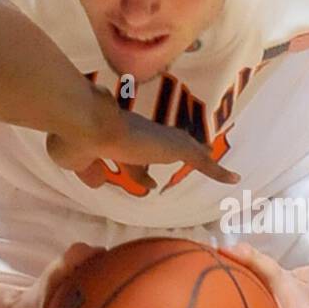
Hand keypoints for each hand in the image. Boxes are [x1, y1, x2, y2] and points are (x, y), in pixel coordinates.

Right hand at [46, 84, 239, 185]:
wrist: (86, 123)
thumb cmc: (74, 140)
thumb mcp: (77, 161)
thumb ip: (89, 171)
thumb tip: (98, 182)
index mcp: (115, 138)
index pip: (133, 157)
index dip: (140, 173)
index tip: (146, 184)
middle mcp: (138, 134)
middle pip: (161, 149)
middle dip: (173, 157)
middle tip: (188, 163)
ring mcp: (155, 138)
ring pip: (184, 148)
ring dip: (198, 156)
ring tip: (214, 163)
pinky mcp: (171, 146)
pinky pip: (200, 161)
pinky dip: (216, 170)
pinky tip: (233, 179)